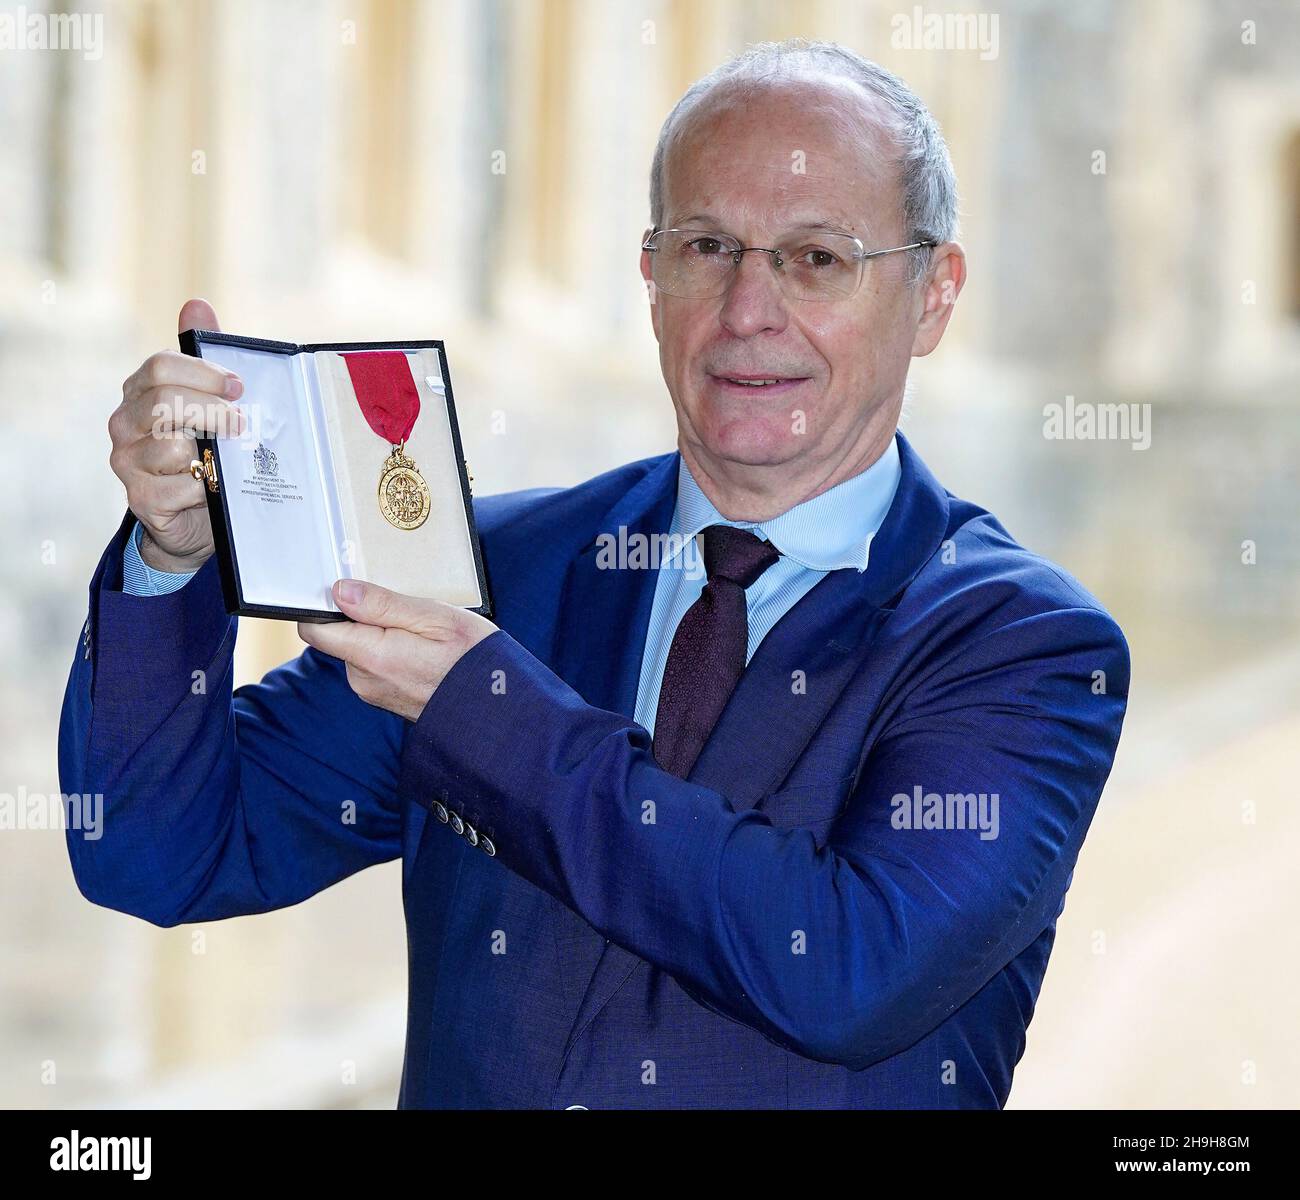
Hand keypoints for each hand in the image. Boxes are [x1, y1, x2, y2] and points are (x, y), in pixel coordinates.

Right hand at [108, 298, 244, 571]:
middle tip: (243, 424)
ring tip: (229, 462)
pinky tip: (215, 491)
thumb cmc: (207, 453)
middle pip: (165, 403)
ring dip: (212, 456)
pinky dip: (207, 489)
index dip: (204, 374)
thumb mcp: (211, 405)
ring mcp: (126, 462)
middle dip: (213, 412)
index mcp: (139, 392)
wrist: (196, 518)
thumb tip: (196, 305)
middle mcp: (124, 424)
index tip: (239, 386)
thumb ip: (205, 357)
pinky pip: (182, 488)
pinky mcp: (140, 499)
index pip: (160, 367)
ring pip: (174, 449)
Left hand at [297, 579, 497, 721]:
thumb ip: (384, 604)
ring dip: (380, 633)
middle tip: (407, 609)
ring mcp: (373, 692)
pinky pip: (374, 664)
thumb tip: (340, 592)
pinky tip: (423, 649)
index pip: (316, 628)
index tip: (353, 589)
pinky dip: (391, 650)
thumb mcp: (437, 618)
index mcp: (373, 656)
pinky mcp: (384, 698)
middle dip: (363, 616)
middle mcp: (364, 679)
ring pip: (358, 648)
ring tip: (422, 631)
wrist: (499, 711)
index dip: (325, 604)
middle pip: (339, 635)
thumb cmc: (475, 661)